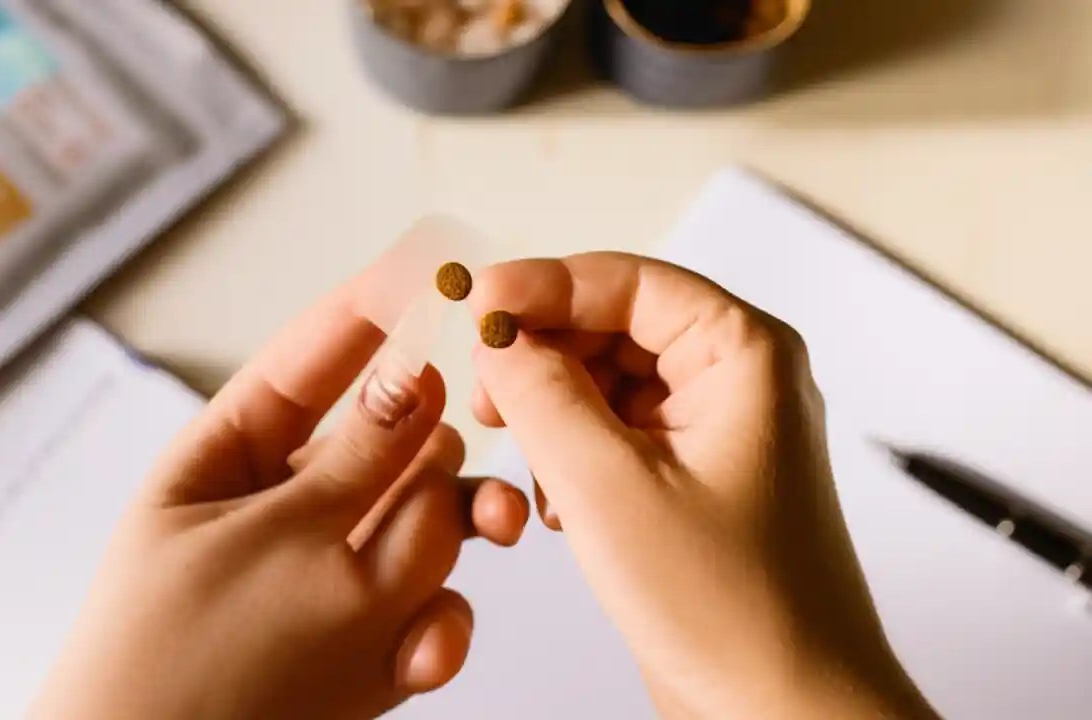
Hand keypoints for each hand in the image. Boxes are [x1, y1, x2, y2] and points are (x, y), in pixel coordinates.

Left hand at [32, 253, 528, 719]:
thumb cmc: (168, 666)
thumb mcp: (265, 542)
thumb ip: (354, 463)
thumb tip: (417, 374)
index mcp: (235, 459)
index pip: (313, 362)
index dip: (375, 311)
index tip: (437, 269)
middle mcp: (294, 511)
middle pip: (395, 445)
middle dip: (444, 439)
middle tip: (490, 430)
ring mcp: (334, 582)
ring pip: (429, 526)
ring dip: (460, 530)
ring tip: (491, 533)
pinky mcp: (365, 651)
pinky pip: (428, 617)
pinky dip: (434, 635)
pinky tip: (420, 658)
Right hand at [471, 253, 936, 719]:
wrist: (785, 715)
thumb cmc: (736, 614)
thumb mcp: (608, 487)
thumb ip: (540, 394)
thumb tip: (498, 339)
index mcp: (744, 357)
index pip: (629, 281)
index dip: (544, 284)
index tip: (478, 300)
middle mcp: (739, 383)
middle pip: (616, 326)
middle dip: (544, 353)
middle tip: (485, 384)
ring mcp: (717, 434)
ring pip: (609, 382)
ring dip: (554, 410)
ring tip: (523, 456)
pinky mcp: (693, 482)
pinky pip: (617, 434)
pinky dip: (574, 453)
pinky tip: (556, 500)